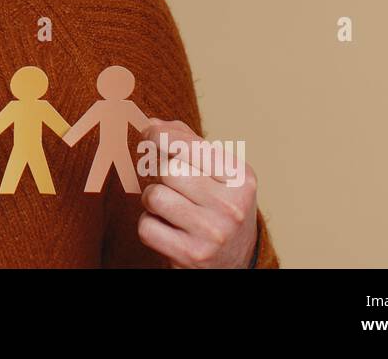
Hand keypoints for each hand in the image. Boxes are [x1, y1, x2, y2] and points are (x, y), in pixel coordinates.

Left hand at [136, 119, 257, 267]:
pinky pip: (146, 227)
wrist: (234, 262)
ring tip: (170, 208)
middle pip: (169, 170)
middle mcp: (231, 206)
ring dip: (153, 200)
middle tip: (168, 183)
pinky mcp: (191, 255)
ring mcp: (212, 233)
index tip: (149, 134)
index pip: (187, 145)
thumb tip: (151, 123)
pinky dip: (150, 226)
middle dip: (160, 174)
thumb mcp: (218, 172)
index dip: (160, 135)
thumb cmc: (219, 207)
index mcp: (241, 178)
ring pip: (154, 196)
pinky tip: (168, 229)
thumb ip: (187, 142)